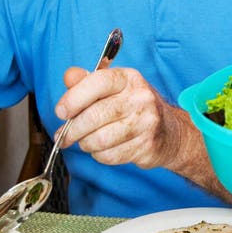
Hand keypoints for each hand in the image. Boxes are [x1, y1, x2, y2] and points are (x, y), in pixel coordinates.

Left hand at [55, 66, 189, 170]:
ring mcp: (147, 122)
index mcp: (129, 78)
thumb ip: (87, 81)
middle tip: (63, 135)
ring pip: (100, 139)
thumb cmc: (133, 107)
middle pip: (96, 115)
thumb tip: (69, 77)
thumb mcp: (112, 88)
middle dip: (73, 129)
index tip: (60, 111)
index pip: (99, 82)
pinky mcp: (147, 146)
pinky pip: (110, 155)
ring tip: (85, 141)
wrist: (171, 131)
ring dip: (86, 144)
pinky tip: (103, 148)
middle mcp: (141, 97)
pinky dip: (99, 155)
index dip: (75, 97)